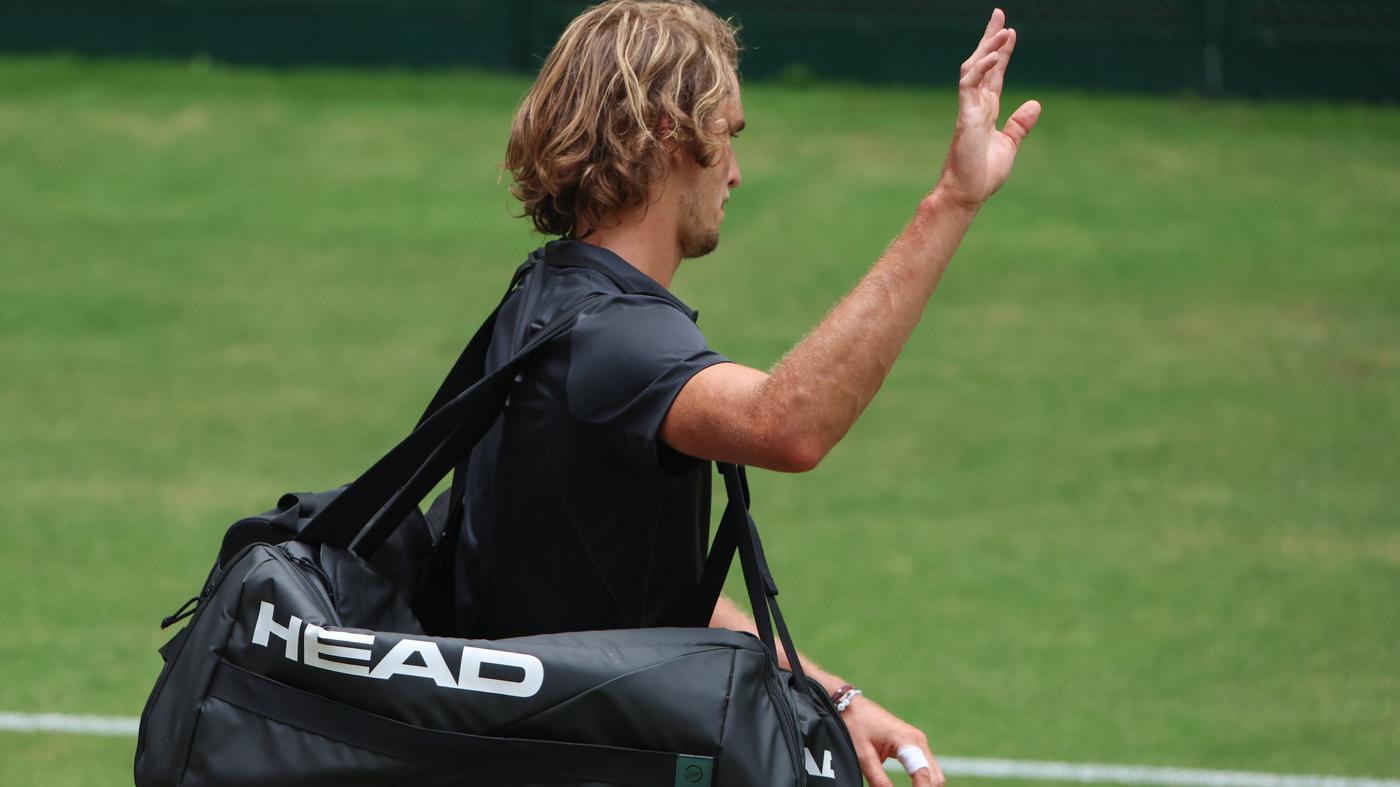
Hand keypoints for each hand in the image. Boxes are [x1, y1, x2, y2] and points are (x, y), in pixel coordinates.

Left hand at [841, 694, 944, 786]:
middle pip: (935, 778)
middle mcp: (918, 741)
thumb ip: (878, 780)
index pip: (924, 775)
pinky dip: (923, 781)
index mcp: (908, 742)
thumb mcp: (863, 756)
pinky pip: (927, 768)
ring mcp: (919, 742)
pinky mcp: (915, 744)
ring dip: (926, 786)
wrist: (853, 705)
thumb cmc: (856, 726)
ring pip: (934, 774)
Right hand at [936, 8, 1041, 210]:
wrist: (968, 193)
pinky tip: (993, 55)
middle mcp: (976, 104)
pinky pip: (969, 85)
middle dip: (990, 38)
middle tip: (999, 13)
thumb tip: (1035, 103)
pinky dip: (981, 69)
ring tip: (1004, 28)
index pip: (994, 73)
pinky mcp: (964, 116)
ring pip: (974, 68)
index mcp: (986, 110)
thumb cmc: (983, 173)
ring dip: (988, 47)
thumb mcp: (1008, 144)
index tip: (1010, 31)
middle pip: (982, 63)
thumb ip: (1019, 124)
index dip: (1002, 52)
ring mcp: (968, 108)